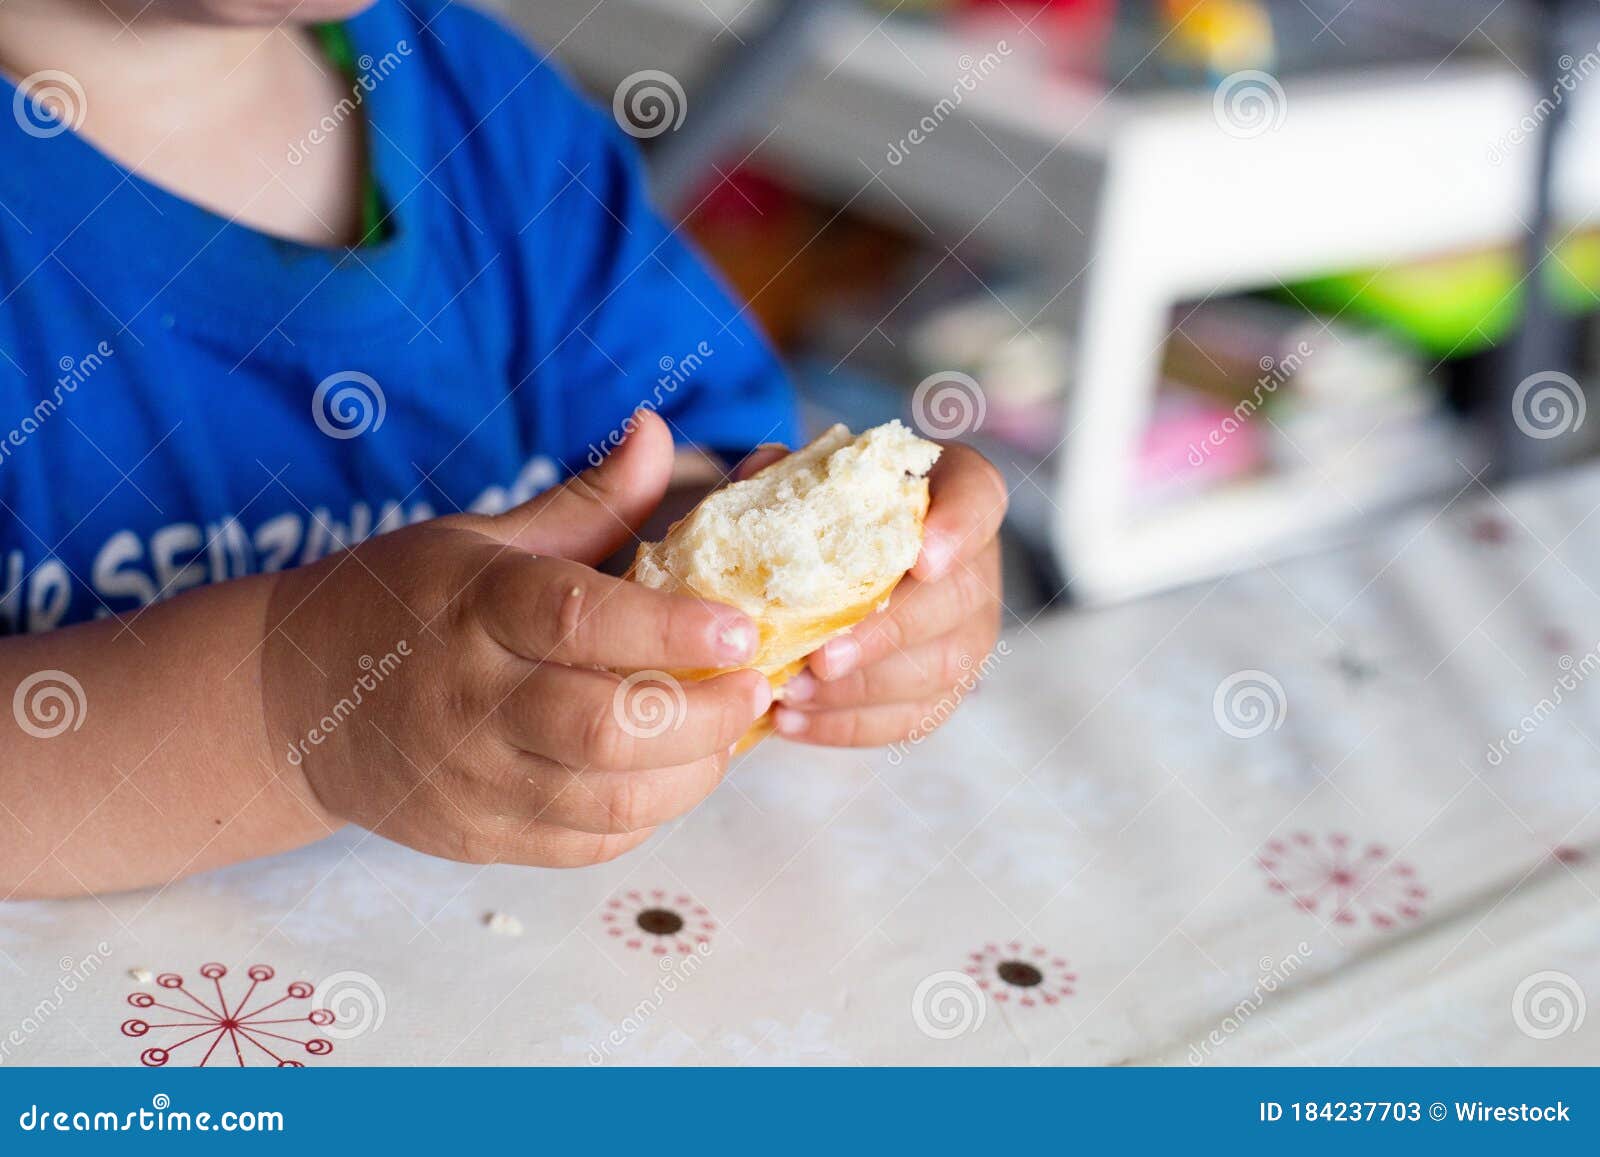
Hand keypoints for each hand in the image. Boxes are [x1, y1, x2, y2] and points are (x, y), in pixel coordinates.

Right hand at [262, 411, 770, 866]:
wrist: (293, 703)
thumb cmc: (403, 603)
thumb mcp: (482, 539)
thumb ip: (585, 501)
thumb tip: (656, 429)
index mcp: (475, 605)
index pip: (577, 618)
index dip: (670, 626)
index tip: (742, 628)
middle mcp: (469, 698)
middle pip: (603, 726)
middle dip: (704, 715)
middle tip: (756, 686)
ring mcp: (471, 780)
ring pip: (605, 800)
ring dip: (691, 774)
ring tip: (728, 731)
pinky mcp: (478, 838)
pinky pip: (585, 844)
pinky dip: (649, 816)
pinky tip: (674, 775)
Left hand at [750, 438, 1007, 746]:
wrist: (847, 561)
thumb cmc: (834, 509)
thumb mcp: (812, 477)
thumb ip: (787, 473)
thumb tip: (761, 472)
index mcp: (955, 492)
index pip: (978, 499)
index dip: (957, 530)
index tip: (922, 561)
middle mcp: (978, 565)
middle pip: (956, 602)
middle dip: (888, 635)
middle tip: (823, 658)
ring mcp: (970, 632)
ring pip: (939, 670)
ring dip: (860, 690)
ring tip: (790, 692)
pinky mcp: (949, 688)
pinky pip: (913, 717)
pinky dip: (848, 726)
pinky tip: (791, 721)